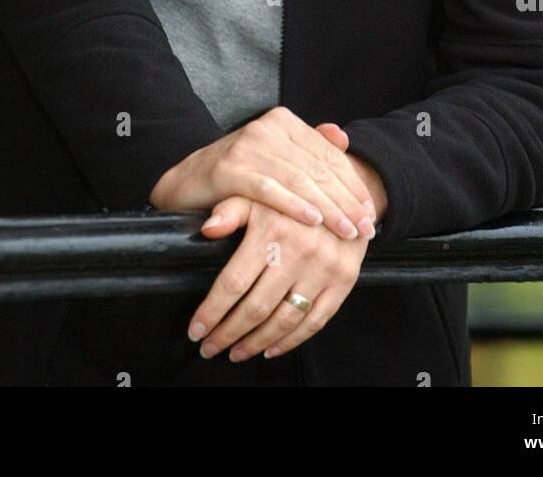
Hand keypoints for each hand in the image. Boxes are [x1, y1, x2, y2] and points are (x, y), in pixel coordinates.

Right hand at [148, 107, 376, 240]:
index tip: (371, 212)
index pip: (328, 154)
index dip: (352, 184)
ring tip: (348, 230)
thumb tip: (342, 135)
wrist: (184, 183)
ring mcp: (247, 145)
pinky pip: (269, 188)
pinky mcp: (229, 168)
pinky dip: (294, 205)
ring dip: (328, 208)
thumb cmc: (237, 176)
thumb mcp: (276, 159)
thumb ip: (308, 146)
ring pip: (299, 179)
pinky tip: (313, 221)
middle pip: (318, 167)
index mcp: (283, 121)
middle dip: (346, 201)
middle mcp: (267, 126)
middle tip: (366, 228)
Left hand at [186, 194, 370, 362]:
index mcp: (273, 230)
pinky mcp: (344, 280)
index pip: (234, 282)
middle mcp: (300, 251)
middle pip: (256, 307)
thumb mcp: (259, 191)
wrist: (346, 189)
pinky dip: (291, 341)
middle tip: (210, 347)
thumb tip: (206, 229)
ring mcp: (324, 268)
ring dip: (256, 343)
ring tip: (236, 352)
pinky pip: (315, 321)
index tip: (196, 329)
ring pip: (284, 320)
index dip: (212, 311)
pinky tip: (271, 348)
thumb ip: (230, 209)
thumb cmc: (293, 192)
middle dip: (228, 333)